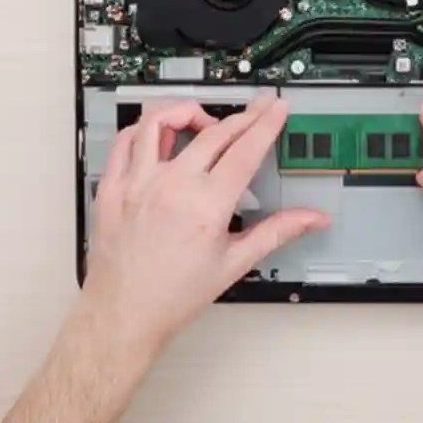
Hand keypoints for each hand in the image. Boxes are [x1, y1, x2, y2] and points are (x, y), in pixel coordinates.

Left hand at [83, 95, 328, 352]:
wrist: (124, 314)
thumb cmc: (172, 296)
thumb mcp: (233, 264)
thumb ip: (276, 232)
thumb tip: (310, 219)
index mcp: (205, 206)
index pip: (244, 150)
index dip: (265, 124)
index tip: (275, 109)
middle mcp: (170, 187)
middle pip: (213, 132)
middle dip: (242, 116)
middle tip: (256, 110)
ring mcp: (137, 183)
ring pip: (160, 121)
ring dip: (187, 112)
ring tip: (203, 121)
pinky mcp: (111, 187)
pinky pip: (125, 141)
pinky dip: (144, 131)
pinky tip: (158, 138)